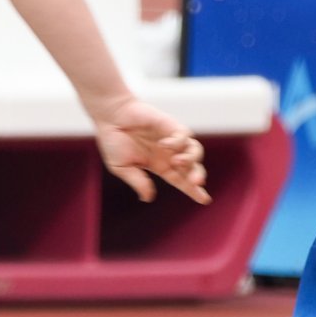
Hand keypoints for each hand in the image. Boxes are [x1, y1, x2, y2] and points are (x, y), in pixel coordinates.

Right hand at [94, 97, 210, 202]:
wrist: (110, 116)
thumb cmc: (113, 140)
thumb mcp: (122, 168)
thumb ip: (138, 182)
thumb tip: (148, 198)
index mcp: (159, 165)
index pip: (180, 180)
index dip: (192, 190)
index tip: (204, 200)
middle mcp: (169, 154)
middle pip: (193, 168)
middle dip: (197, 176)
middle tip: (196, 183)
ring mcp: (172, 139)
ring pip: (195, 151)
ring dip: (190, 160)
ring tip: (176, 162)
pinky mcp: (171, 125)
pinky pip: (185, 136)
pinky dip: (178, 142)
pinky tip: (164, 144)